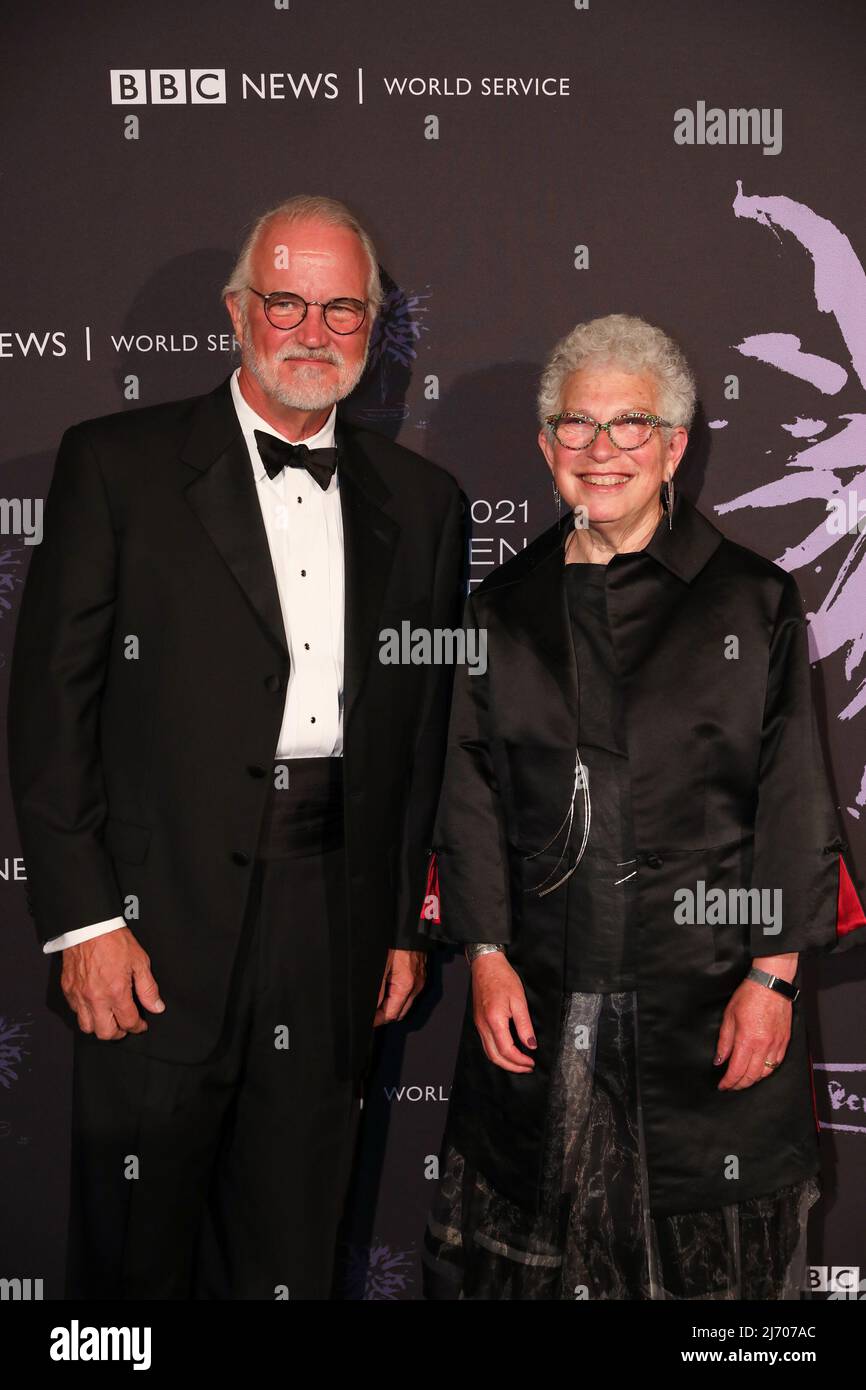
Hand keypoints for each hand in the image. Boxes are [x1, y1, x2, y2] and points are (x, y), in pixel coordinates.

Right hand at [61, 927, 164, 1039]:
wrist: (88, 927)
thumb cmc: (114, 940)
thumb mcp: (139, 962)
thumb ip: (148, 988)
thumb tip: (156, 1007)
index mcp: (116, 992)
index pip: (128, 1022)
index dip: (138, 1027)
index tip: (141, 1024)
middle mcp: (96, 999)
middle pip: (106, 1033)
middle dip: (119, 1033)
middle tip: (125, 1025)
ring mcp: (79, 996)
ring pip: (87, 1027)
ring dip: (100, 1026)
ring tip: (109, 1018)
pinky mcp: (68, 990)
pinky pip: (75, 1012)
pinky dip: (85, 1013)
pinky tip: (95, 1005)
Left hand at [373, 948, 425, 1025]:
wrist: (410, 926)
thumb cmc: (396, 942)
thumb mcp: (381, 965)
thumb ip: (377, 989)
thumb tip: (370, 1008)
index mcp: (406, 986)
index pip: (391, 1014)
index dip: (377, 1020)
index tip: (366, 1021)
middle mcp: (416, 986)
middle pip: (399, 1012)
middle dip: (384, 1015)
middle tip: (368, 1014)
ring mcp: (420, 980)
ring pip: (404, 1003)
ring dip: (391, 1005)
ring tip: (376, 1001)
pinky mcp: (420, 975)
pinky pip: (409, 993)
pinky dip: (398, 996)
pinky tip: (387, 989)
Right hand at [471, 952, 536, 1072]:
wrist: (486, 965)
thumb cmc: (503, 979)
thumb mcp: (519, 1001)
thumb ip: (524, 1025)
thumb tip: (530, 1045)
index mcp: (494, 1021)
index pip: (506, 1050)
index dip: (520, 1061)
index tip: (531, 1062)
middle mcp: (483, 1026)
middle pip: (495, 1056)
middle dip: (512, 1066)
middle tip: (526, 1067)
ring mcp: (479, 1024)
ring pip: (489, 1052)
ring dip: (503, 1062)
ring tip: (518, 1062)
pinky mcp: (478, 1021)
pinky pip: (486, 1044)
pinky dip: (497, 1053)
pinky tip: (507, 1051)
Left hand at [714, 973, 793, 1090]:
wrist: (771, 984)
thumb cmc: (749, 996)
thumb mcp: (729, 1017)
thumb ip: (724, 1041)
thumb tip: (720, 1060)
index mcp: (747, 1040)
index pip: (737, 1070)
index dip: (729, 1082)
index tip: (722, 1086)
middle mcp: (763, 1046)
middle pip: (752, 1076)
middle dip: (740, 1084)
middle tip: (731, 1086)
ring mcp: (776, 1044)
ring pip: (765, 1073)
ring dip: (753, 1080)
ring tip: (743, 1080)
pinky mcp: (784, 1041)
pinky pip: (776, 1063)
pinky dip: (767, 1071)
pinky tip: (760, 1070)